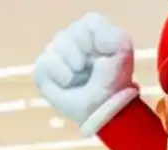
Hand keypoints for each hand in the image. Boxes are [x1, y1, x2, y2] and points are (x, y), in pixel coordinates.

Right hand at [33, 13, 137, 134]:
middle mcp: (74, 42)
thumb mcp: (123, 55)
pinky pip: (45, 61)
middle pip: (73, 30)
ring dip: (72, 60)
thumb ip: (114, 36)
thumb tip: (95, 38)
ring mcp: (58, 56)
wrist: (102, 110)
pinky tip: (67, 82)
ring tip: (78, 75)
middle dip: (85, 50)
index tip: (103, 53)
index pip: (89, 22)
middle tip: (90, 67)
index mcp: (94, 36)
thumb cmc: (114, 83)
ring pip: (58, 42)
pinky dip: (59, 73)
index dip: (96, 37)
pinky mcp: (44, 72)